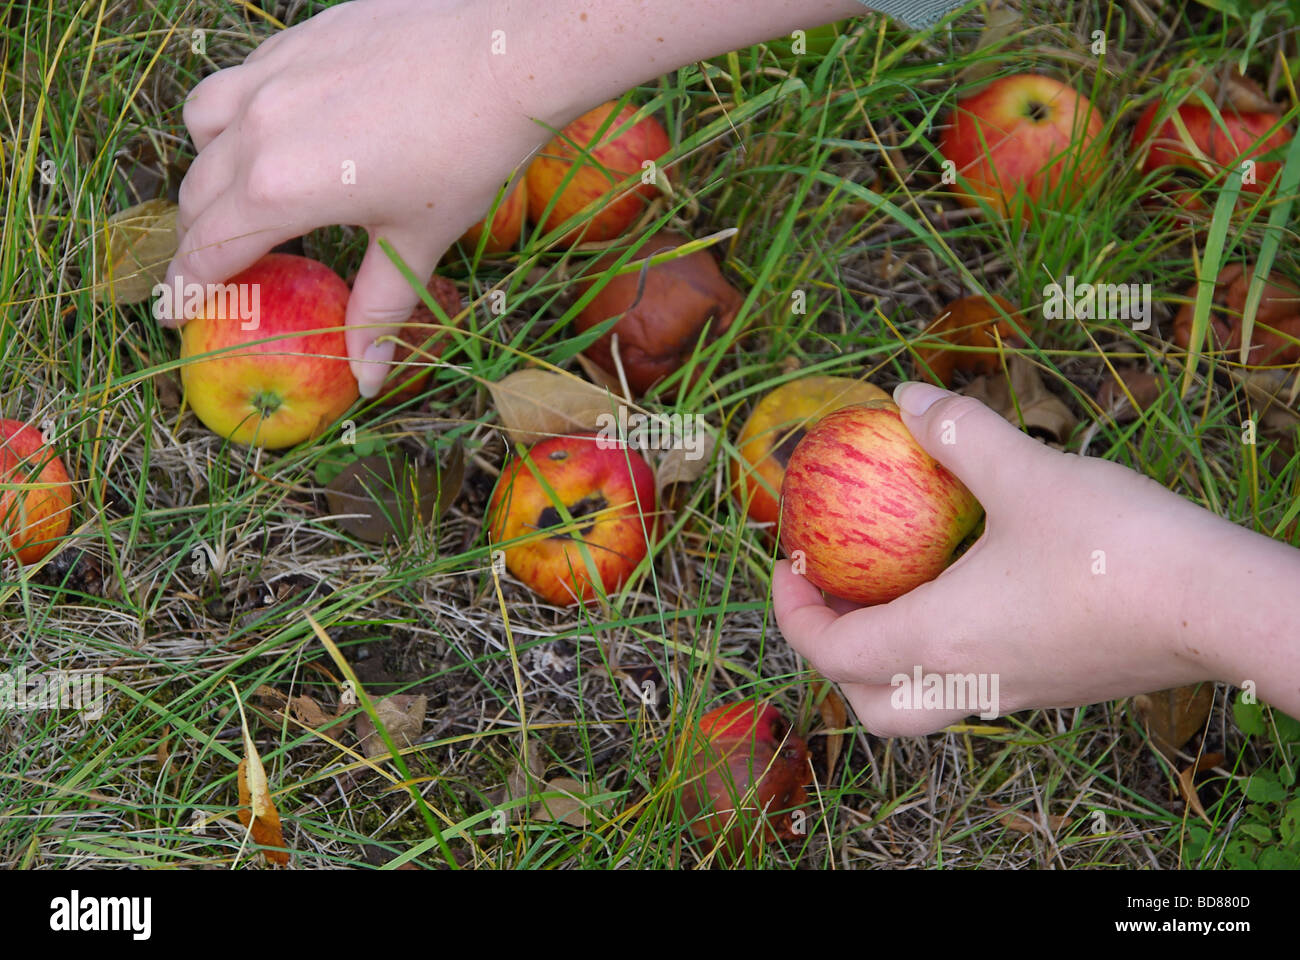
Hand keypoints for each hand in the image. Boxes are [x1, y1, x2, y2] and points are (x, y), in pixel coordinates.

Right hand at [166, 0, 547, 395]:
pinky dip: (237, 117)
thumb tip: (368, 380)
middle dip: (197, 240)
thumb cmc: (464, 154)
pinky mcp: (292, 40)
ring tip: (240, 197)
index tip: (174, 314)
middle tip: (213, 272)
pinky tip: (279, 134)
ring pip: (202, 126)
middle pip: (198, 194)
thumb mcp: (417, 240)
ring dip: (207, 169)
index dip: (187, 289)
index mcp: (279, 189)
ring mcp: (269, 75)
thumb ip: (378, 311)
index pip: (208, 250)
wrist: (501, 54)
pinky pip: (236, 82)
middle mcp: (256, 128)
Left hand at [773, 381, 1297, 735]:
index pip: (832, 654)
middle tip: (834, 596)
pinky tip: (965, 591)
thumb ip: (956, 431)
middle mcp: (966, 683)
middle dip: (833, 658)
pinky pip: (969, 689)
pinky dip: (938, 655)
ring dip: (885, 660)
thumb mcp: (1026, 471)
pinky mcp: (1051, 688)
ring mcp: (1012, 694)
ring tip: (891, 592)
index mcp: (938, 640)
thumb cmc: (1116, 545)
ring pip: (919, 705)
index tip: (787, 567)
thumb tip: (905, 396)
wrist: (1220, 608)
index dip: (792, 614)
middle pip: (868, 703)